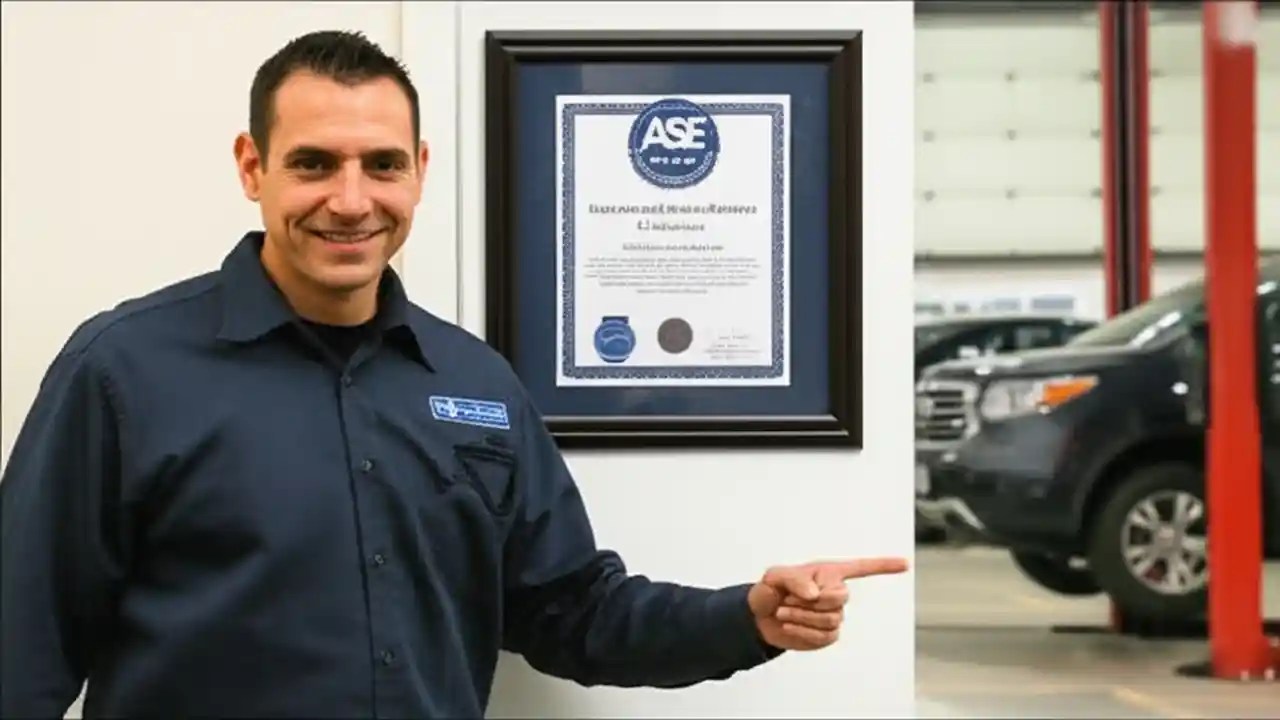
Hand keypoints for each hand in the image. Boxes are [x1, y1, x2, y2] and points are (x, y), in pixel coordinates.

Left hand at [747, 557, 908, 650]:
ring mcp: (834, 615)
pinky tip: (789, 627)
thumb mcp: (775, 576)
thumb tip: (816, 594)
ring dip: (803, 617)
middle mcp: (835, 593)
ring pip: (832, 619)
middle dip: (813, 601)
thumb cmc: (770, 590)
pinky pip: (824, 636)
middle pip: (842, 598)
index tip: (906, 564)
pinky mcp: (827, 635)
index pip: (861, 568)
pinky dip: (803, 632)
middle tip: (789, 600)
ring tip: (784, 612)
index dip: (884, 566)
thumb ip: (795, 579)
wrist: (759, 618)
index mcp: (828, 573)